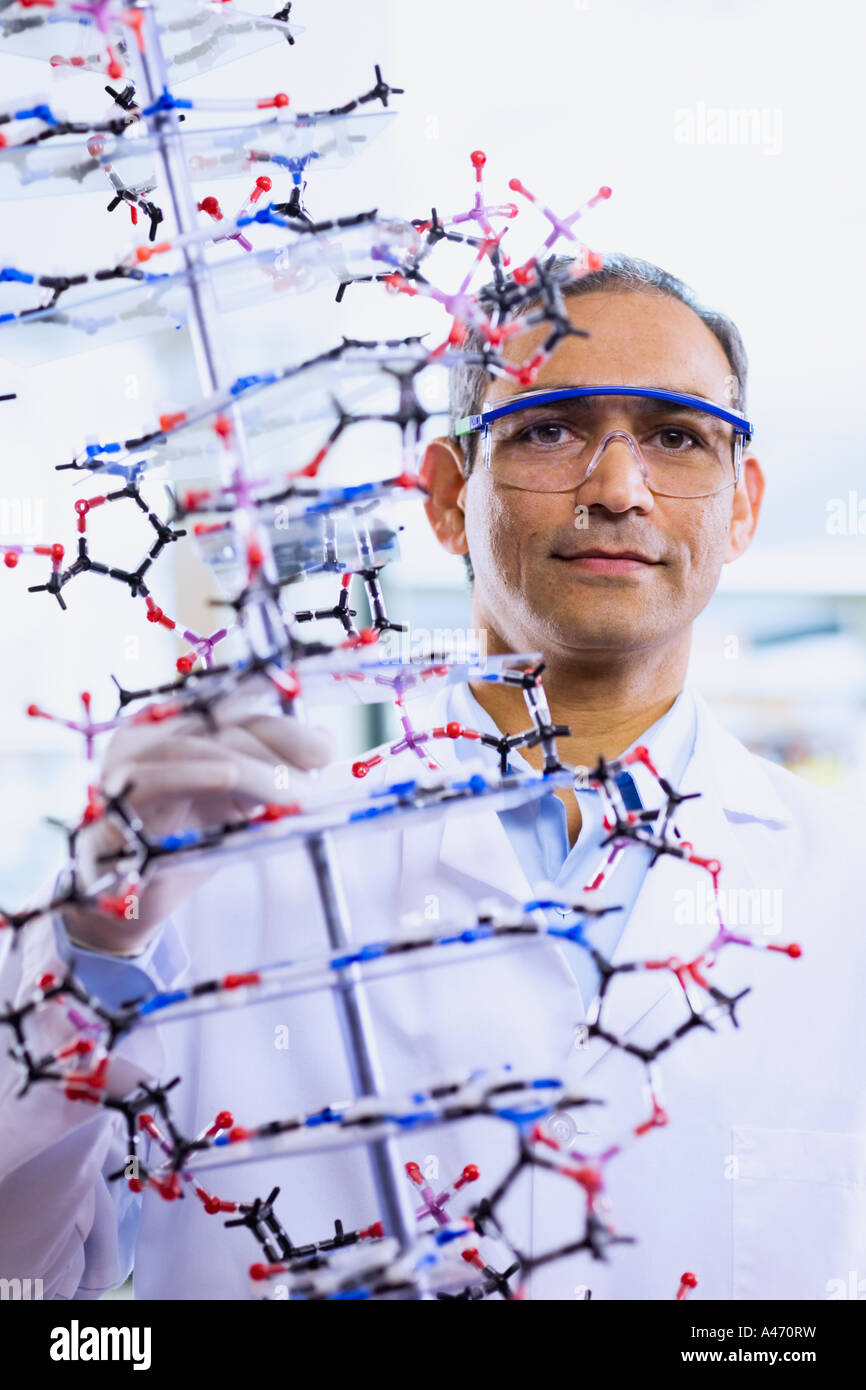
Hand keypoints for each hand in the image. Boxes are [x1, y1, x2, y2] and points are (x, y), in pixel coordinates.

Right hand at [61, 687, 333, 954]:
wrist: (129, 903)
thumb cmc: (188, 844)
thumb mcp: (239, 806)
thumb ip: (271, 775)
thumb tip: (326, 743)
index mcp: (185, 727)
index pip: (240, 712)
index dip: (285, 728)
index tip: (325, 754)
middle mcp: (154, 733)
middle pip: (221, 722)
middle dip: (275, 748)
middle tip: (311, 787)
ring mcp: (128, 760)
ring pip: (193, 745)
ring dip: (249, 766)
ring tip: (287, 792)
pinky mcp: (110, 797)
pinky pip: (151, 776)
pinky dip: (193, 773)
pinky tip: (228, 776)